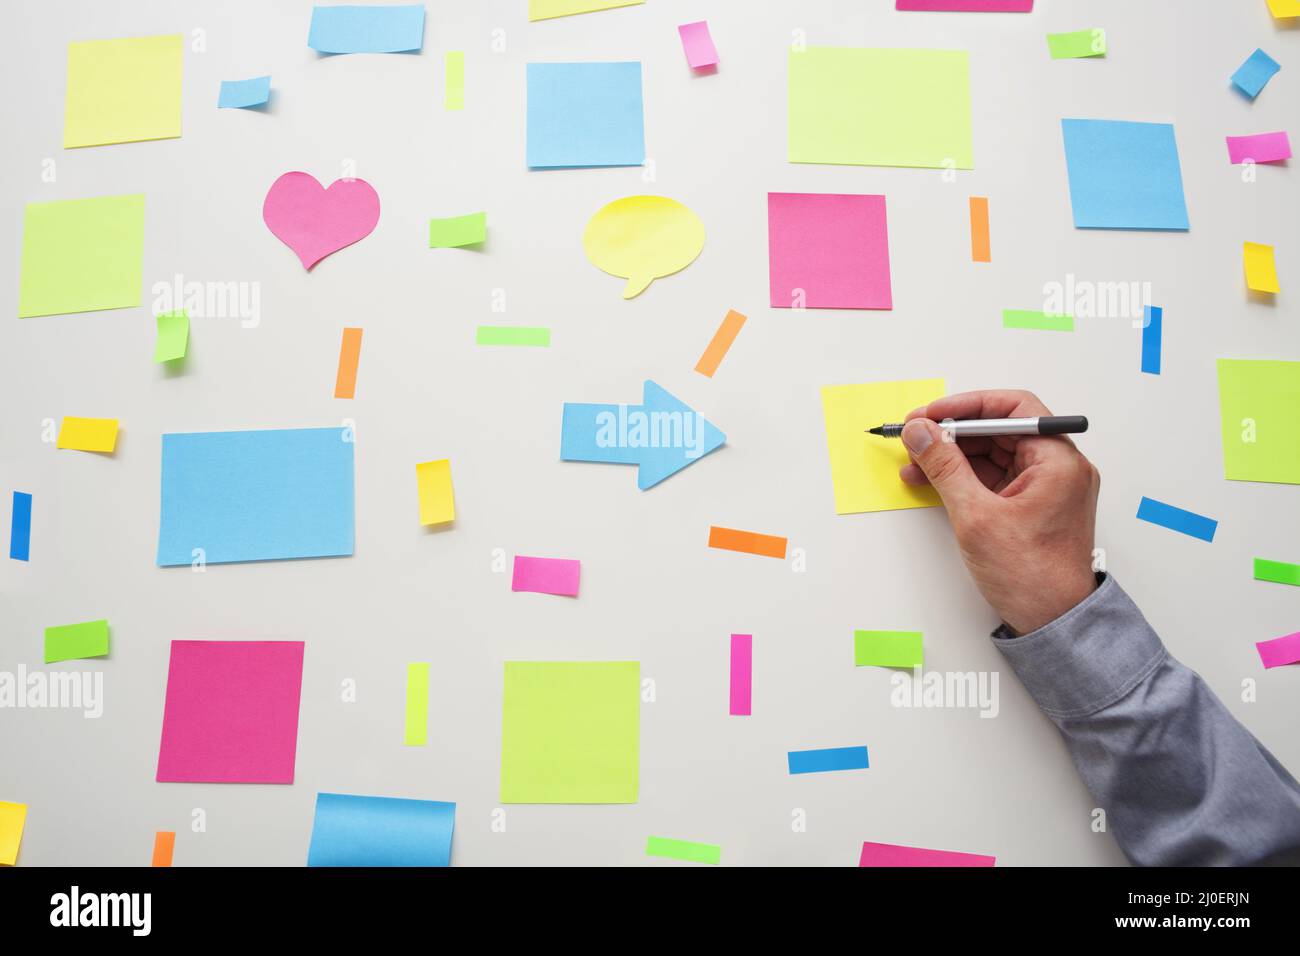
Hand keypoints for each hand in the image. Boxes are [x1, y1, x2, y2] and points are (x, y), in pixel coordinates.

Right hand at [899, 390, 1099, 635]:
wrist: (1053, 622)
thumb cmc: (1031, 576)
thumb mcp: (975, 515)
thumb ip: (944, 466)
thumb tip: (921, 433)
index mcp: (1058, 461)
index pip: (1013, 408)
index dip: (966, 406)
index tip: (931, 415)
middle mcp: (1059, 468)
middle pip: (1001, 430)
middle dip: (954, 433)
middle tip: (915, 438)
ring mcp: (1048, 488)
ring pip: (995, 454)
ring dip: (954, 457)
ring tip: (916, 464)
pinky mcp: (1034, 506)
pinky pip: (996, 478)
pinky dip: (965, 477)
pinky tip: (934, 482)